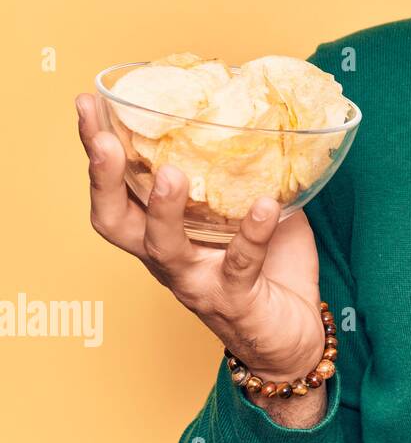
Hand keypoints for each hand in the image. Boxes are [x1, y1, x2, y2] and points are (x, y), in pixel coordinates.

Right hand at [75, 93, 325, 379]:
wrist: (290, 338)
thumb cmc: (267, 270)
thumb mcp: (249, 212)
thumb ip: (245, 173)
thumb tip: (257, 114)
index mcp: (162, 232)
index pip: (117, 188)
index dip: (97, 150)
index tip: (89, 104)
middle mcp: (167, 258)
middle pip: (115, 219)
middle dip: (104, 178)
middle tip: (102, 139)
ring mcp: (197, 281)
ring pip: (163, 247)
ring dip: (162, 209)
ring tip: (169, 174)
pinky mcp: (235, 299)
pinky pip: (240, 263)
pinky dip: (252, 233)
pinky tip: (265, 205)